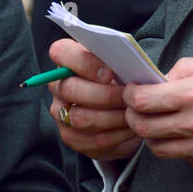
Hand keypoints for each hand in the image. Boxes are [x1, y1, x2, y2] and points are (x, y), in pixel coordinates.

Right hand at [47, 39, 139, 160]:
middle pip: (70, 89)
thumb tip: (129, 65)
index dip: (84, 62)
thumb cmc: (120, 82)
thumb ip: (117, 60)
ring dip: (114, 116)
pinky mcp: (71, 137)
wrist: (119, 111)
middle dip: (105, 95)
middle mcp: (58, 87)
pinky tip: (131, 127)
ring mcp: (61, 114)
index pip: (60, 52)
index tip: (109, 73)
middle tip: (128, 97)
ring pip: (82, 117)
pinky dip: (118, 134)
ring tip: (134, 113)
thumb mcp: (119, 65)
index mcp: (67, 62)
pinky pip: (93, 139)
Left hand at [123, 57, 192, 171]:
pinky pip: (177, 156)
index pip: (142, 101)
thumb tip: (159, 80)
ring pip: (155, 146)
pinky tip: (175, 133)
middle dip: (133, 116)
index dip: (130, 95)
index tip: (131, 91)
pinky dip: (171, 145)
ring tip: (155, 121)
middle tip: (135, 108)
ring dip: (149, 134)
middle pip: (143, 127)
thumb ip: (181, 71)